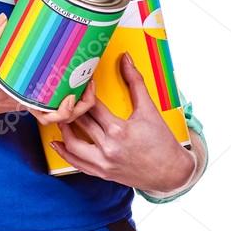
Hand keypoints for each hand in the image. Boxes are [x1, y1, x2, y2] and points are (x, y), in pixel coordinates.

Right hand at [0, 13, 96, 129]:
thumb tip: (3, 20)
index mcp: (17, 100)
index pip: (49, 113)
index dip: (68, 106)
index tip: (75, 90)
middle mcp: (26, 105)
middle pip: (63, 115)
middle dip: (81, 103)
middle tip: (88, 81)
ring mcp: (27, 103)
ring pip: (59, 111)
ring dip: (76, 101)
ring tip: (83, 81)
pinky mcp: (25, 99)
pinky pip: (49, 102)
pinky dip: (61, 96)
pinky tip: (65, 79)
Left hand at [49, 52, 196, 192]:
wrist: (173, 173)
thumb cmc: (162, 141)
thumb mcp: (150, 110)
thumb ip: (135, 82)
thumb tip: (125, 57)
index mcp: (119, 130)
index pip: (92, 105)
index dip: (83, 92)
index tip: (76, 83)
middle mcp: (108, 147)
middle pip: (80, 122)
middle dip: (71, 108)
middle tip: (61, 96)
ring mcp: (104, 162)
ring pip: (73, 143)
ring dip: (63, 128)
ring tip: (60, 115)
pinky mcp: (102, 173)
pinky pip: (77, 163)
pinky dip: (65, 153)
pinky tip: (57, 142)